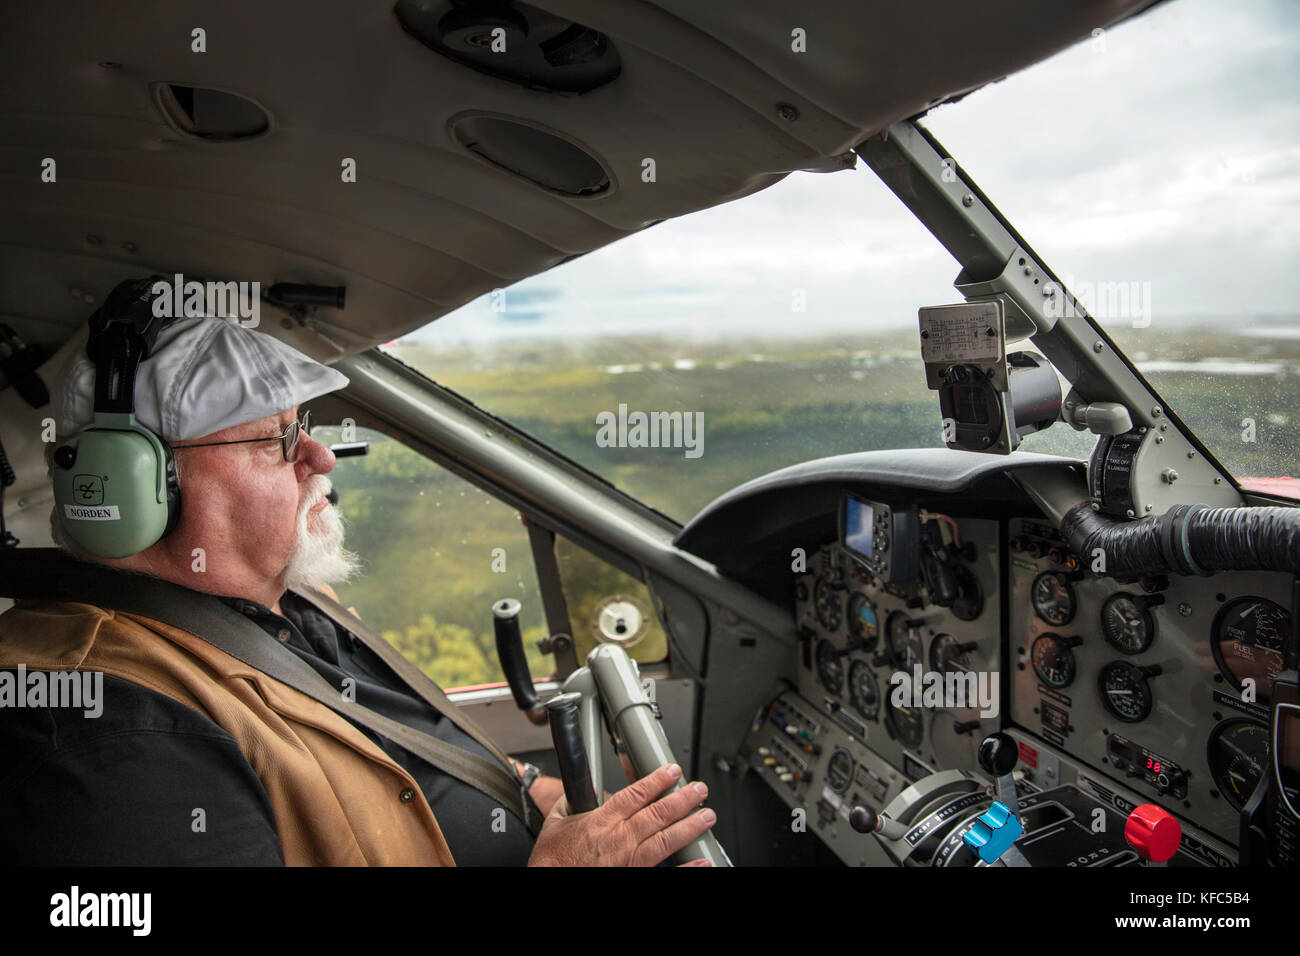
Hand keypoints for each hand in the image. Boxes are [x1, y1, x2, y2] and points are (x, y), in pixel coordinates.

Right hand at [527, 763, 715, 866]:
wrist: (548, 883)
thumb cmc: (552, 861)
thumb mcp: (556, 822)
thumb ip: (574, 802)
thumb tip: (587, 789)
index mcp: (601, 821)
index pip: (635, 793)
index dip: (657, 780)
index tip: (672, 770)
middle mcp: (619, 839)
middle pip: (658, 813)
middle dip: (682, 799)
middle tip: (699, 789)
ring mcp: (629, 861)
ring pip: (666, 840)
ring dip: (690, 826)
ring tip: (707, 817)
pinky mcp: (634, 878)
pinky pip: (665, 873)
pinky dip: (687, 869)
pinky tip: (702, 861)